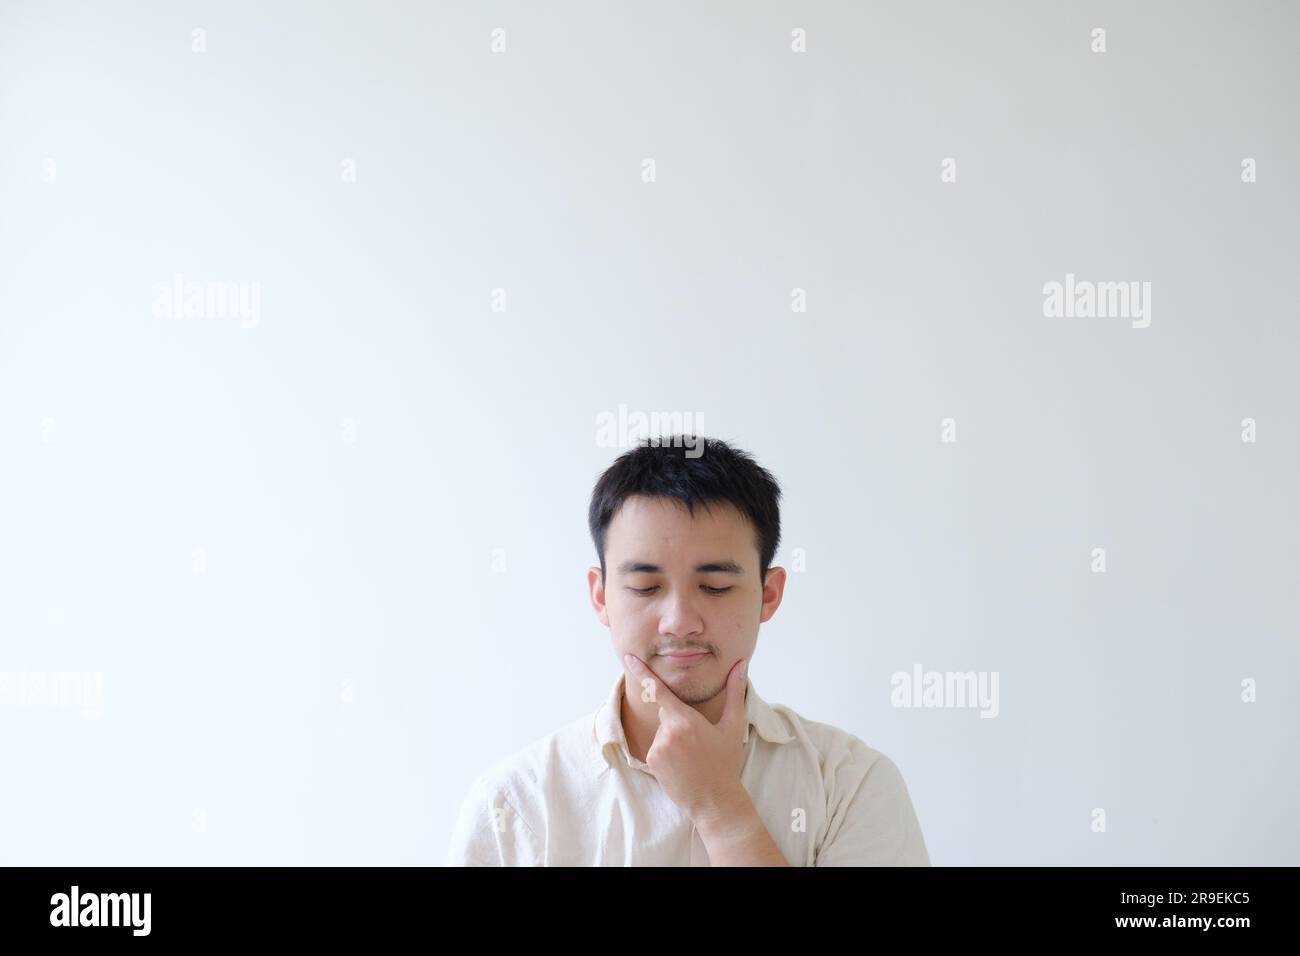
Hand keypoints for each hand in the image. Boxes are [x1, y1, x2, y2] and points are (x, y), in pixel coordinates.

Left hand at [622, 653, 749, 823]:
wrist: (714, 800)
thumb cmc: (725, 762)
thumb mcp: (732, 727)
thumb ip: (735, 692)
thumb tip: (740, 665)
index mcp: (686, 719)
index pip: (659, 690)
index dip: (642, 672)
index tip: (629, 658)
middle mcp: (668, 732)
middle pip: (666, 712)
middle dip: (678, 719)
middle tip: (697, 741)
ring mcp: (657, 748)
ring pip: (662, 730)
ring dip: (673, 737)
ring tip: (691, 756)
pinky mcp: (651, 761)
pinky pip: (656, 747)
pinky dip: (666, 752)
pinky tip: (681, 764)